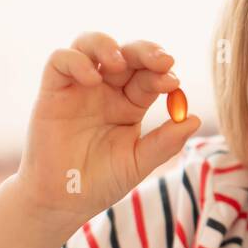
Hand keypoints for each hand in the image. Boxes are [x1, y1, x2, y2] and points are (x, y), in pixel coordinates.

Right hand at [16, 31, 200, 229]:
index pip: (149, 76)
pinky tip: (92, 79)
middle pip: (126, 53)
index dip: (162, 73)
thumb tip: (195, 120)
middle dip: (145, 51)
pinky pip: (60, 61)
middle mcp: (106, 90)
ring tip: (119, 62)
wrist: (62, 202)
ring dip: (107, 45)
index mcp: (131, 103)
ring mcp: (79, 87)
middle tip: (161, 60)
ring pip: (90, 45)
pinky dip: (76, 61)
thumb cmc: (101, 182)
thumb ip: (164, 143)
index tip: (173, 83)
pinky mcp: (52, 91)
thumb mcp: (137, 163)